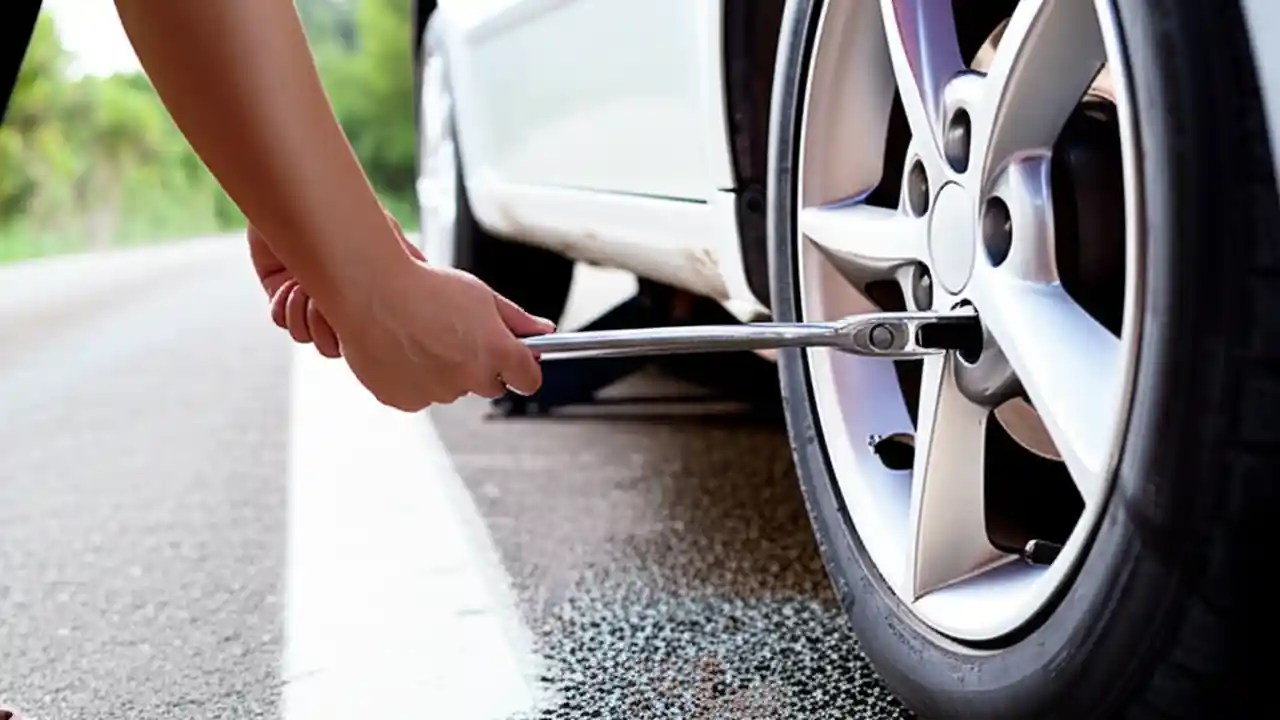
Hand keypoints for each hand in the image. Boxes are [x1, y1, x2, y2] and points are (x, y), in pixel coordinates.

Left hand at [247, 211, 423, 358]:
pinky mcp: (280, 297)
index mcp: (365, 297)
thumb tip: (427, 271)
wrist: (294, 198)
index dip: (363, 333)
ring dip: (305, 315)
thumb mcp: (383, 231)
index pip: (371, 335)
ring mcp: (309, 303)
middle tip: (326, 301)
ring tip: (303, 287)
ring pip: (309, 338)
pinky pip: (283, 320)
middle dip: (329, 328)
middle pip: (338, 348)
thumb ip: (407, 257)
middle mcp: (338, 305)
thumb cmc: (342, 210)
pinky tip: (289, 284)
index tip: (357, 313)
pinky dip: (285, 306)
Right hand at [248, 214, 555, 410]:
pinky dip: (414, 378)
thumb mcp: (481, 295)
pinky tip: (402, 349)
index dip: (524, 369)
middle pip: (490, 386)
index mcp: (496, 351)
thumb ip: (517, 320)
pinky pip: (419, 394)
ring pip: (451, 388)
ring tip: (423, 336)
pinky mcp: (404, 400)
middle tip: (459, 338)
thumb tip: (546, 331)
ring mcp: (436, 393)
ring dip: (445, 371)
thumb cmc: (425, 286)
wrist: (369, 289)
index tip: (518, 360)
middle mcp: (470, 377)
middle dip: (482, 367)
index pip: (528, 379)